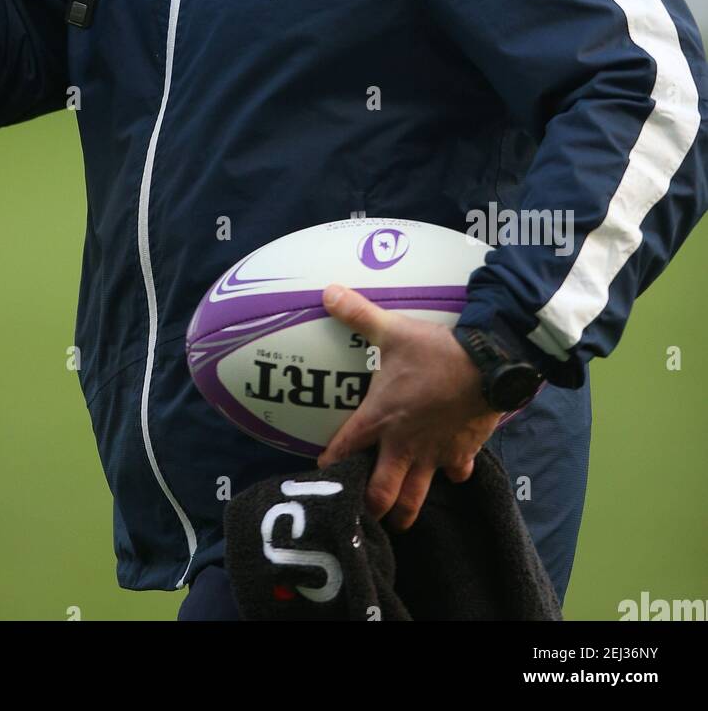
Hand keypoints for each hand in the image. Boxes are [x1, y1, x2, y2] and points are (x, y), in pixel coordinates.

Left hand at [316, 284, 502, 532]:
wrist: (489, 364)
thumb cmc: (434, 350)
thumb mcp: (392, 329)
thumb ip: (357, 313)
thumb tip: (327, 290)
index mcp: (381, 419)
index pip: (345, 449)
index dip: (330, 465)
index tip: (321, 477)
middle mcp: (404, 445)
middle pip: (381, 493)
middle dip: (369, 508)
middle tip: (361, 514)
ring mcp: (435, 454)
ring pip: (416, 497)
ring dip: (405, 510)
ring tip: (397, 521)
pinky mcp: (463, 453)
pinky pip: (455, 474)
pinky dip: (449, 475)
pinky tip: (447, 471)